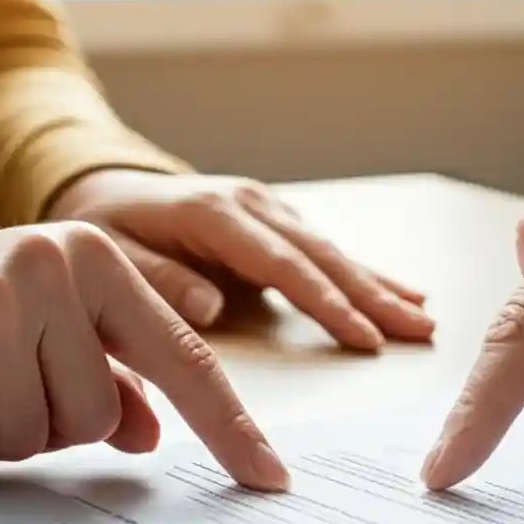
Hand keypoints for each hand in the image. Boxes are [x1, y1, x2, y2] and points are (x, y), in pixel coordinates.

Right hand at [0, 223, 287, 489]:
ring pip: (33, 438)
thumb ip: (100, 374)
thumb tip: (150, 431)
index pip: (182, 358)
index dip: (229, 426)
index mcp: (92, 256)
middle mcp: (53, 262)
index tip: (269, 477)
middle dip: (34, 422)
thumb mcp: (29, 334)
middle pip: (95, 418)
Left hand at [47, 171, 433, 350]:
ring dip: (378, 286)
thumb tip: (210, 308)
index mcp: (215, 215)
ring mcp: (267, 208)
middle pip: (322, 256)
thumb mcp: (110, 253)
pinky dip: (364, 273)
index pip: (283, 265)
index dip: (327, 304)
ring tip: (421, 319)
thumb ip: (158, 278)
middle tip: (417, 332)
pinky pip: (324, 250)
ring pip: (332, 251)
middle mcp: (251, 205)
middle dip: (374, 297)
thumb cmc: (105, 228)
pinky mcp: (275, 220)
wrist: (101, 186)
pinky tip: (399, 292)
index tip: (364, 337)